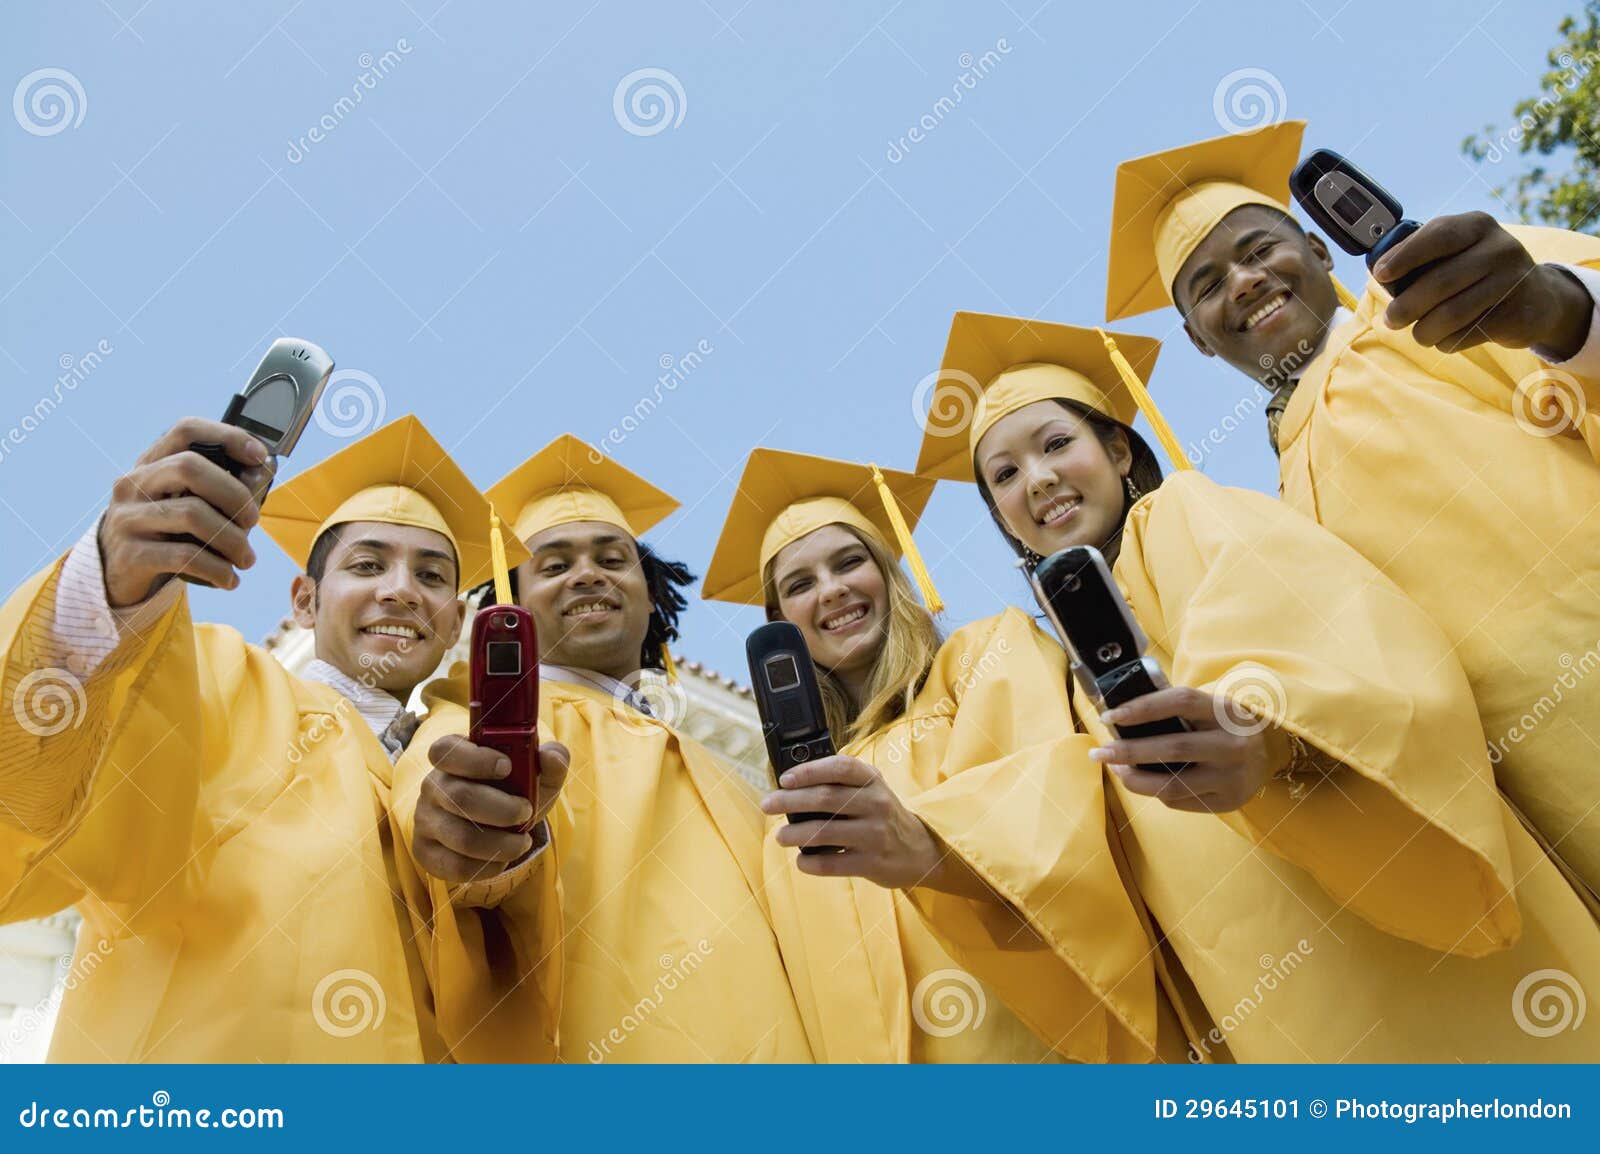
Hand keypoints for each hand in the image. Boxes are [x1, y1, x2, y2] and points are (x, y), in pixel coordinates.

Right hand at [97, 418, 275, 606]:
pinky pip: (185, 556)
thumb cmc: (165, 532)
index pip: (186, 430)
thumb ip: (215, 489)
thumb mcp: (180, 502)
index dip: (228, 436)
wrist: (117, 574)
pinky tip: (229, 579)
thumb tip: (260, 478)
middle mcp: (133, 485)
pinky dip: (217, 569)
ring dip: (233, 540)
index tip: (260, 456)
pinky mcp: (131, 555)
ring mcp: (128, 518)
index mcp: (150, 464)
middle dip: (234, 493)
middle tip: (252, 520)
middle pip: (190, 468)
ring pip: (192, 514)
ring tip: (246, 558)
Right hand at [413, 735, 569, 883]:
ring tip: (522, 841)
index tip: (507, 766)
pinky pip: (455, 866)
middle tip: (526, 811)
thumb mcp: (536, 773)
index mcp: (453, 756)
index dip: (475, 759)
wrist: (496, 824)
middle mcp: (433, 785)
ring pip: (461, 837)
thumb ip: (551, 760)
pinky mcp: (426, 852)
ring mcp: (426, 820)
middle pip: (460, 797)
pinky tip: (503, 859)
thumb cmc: (514, 790)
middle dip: (502, 809)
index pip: (446, 751)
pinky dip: (487, 867)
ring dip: (501, 843)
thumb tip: (551, 758)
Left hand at [761, 755, 948, 889]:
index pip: (840, 768)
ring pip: (825, 831)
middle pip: (825, 798)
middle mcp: (876, 804)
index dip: (809, 771)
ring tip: (780, 836)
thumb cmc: (881, 815)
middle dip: (789, 801)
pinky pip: (832, 863)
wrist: (919, 850)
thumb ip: (840, 783)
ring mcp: (875, 834)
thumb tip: (790, 785)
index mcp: (873, 781)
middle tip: (767, 805)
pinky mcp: (872, 863)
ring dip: (795, 834)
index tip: (785, 779)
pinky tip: (801, 860)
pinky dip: (810, 862)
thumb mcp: (870, 790)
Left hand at [1090, 686, 1289, 813]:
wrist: (1267, 753)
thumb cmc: (1222, 725)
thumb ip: (1174, 708)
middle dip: (1128, 751)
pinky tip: (1143, 781)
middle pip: (1173, 748)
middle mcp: (1233, 744)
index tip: (1109, 716)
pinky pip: (1180, 801)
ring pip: (1173, 784)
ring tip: (1114, 768)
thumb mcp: (1208, 707)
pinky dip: (1154, 791)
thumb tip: (1118, 715)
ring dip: (1134, 779)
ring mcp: (1233, 777)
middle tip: (1098, 752)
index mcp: (1226, 711)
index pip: (1181, 702)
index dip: (1142, 707)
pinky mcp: (1228, 801)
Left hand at [1376, 211, 1592, 356]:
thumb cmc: (1478, 272)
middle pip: (1440, 282)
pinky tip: (1446, 337)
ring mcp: (1511, 281)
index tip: (1380, 275)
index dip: (1405, 256)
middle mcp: (1500, 248)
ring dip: (1423, 331)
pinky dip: (1446, 341)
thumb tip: (1379, 271)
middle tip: (1391, 320)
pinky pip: (1465, 335)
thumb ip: (1424, 255)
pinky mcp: (1515, 314)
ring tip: (1417, 334)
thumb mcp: (1459, 251)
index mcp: (1478, 225)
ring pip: (1450, 314)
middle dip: (1405, 306)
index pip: (1439, 235)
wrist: (1538, 298)